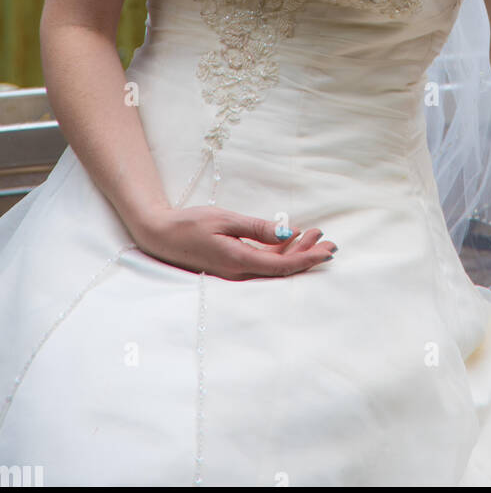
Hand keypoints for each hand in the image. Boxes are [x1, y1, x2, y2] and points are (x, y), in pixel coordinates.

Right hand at [130, 206, 336, 279]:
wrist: (160, 235)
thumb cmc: (190, 224)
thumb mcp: (226, 220)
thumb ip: (258, 228)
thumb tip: (289, 234)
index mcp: (238, 262)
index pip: (281, 267)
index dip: (307, 260)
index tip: (327, 251)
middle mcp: (239, 272)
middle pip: (281, 270)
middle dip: (307, 255)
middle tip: (329, 241)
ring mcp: (235, 271)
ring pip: (272, 266)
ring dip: (294, 252)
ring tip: (315, 235)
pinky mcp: (231, 265)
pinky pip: (260, 263)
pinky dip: (278, 253)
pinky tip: (291, 241)